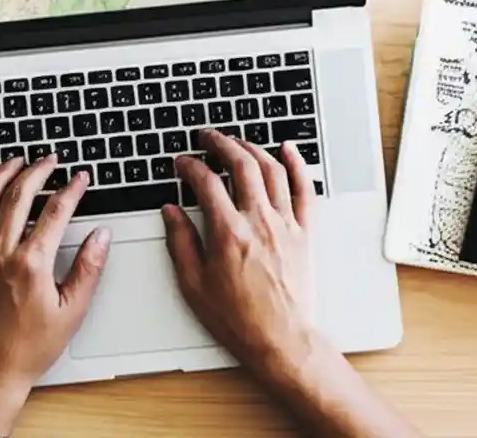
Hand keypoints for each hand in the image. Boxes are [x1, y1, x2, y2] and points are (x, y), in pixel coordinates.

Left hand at [0, 155, 109, 434]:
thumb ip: (88, 269)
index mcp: (31, 264)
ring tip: (15, 162)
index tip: (80, 178)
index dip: (71, 189)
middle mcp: (0, 255)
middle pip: (20, 197)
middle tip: (50, 160)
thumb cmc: (28, 349)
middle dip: (37, 171)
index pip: (56, 212)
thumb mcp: (71, 311)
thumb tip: (101, 237)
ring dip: (1, 175)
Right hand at [164, 132, 420, 436]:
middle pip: (241, 165)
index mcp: (229, 233)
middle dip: (221, 143)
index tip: (182, 162)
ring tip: (238, 142)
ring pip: (272, 170)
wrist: (281, 339)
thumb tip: (171, 212)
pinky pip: (304, 189)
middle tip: (208, 137)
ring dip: (253, 149)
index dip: (190, 165)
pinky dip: (297, 165)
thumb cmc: (239, 319)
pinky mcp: (304, 232)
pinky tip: (288, 150)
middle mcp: (259, 222)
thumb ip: (181, 242)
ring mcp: (285, 224)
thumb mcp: (194, 285)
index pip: (206, 182)